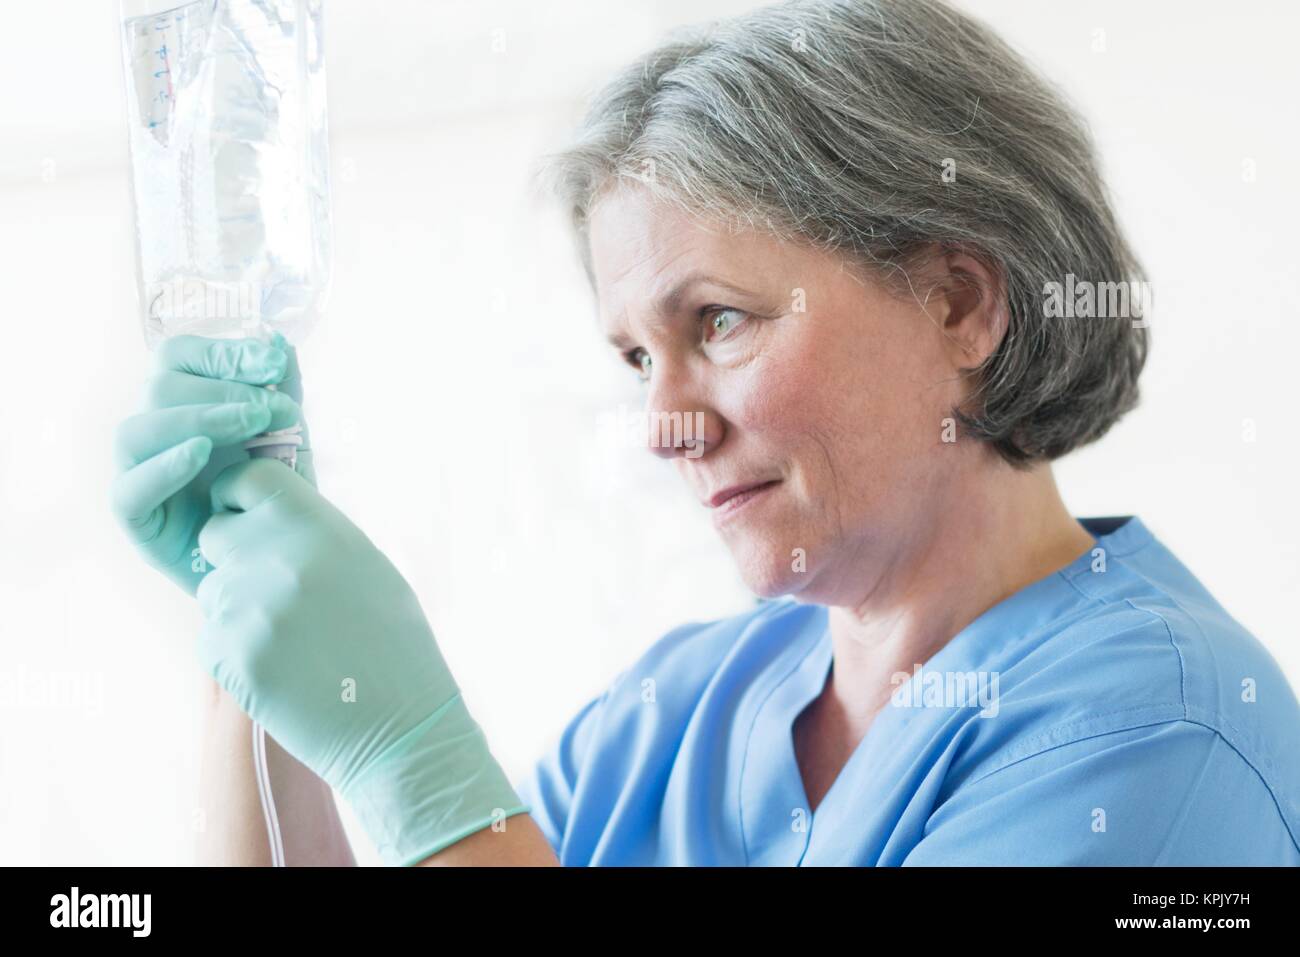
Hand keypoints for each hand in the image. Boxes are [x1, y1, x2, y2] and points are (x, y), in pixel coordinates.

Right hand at [110, 334, 310, 593]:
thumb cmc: (275, 493)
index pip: (180, 356)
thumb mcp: (289, 438)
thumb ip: (281, 390)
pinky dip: (165, 466)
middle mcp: (157, 433)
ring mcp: (141, 474)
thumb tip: (278, 342)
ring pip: (137, 431)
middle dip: (223, 390)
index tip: (270, 364)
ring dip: (196, 419)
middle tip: (270, 408)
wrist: (279, 561)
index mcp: (186, 403)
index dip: (222, 352)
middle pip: (160, 387)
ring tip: (248, 424)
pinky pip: (130, 488)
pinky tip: (202, 454)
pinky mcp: (137, 518)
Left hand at [195, 459, 528, 864]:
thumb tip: (267, 509)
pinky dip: (234, 654)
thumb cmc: (393, 645)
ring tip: (292, 642)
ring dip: (237, 611)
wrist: (400, 725)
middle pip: (217, 535)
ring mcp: (251, 607)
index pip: (247, 479)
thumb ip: (313, 535)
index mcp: (320, 528)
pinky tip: (281, 670)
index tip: (247, 517)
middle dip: (234, 559)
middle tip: (275, 594)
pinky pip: (210, 639)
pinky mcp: (232, 655)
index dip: (239, 497)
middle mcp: (280, 558)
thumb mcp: (366, 568)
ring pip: (213, 593)